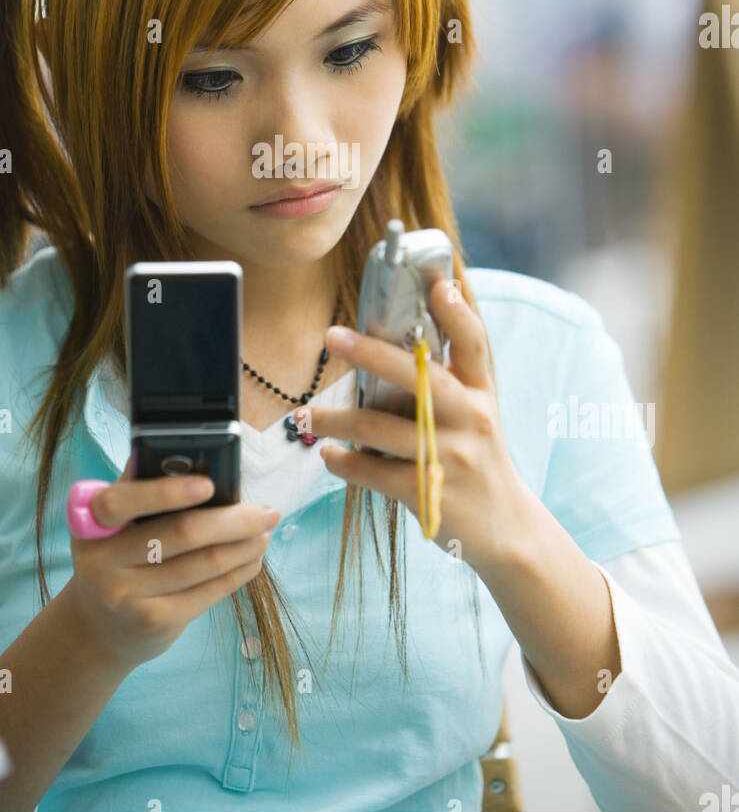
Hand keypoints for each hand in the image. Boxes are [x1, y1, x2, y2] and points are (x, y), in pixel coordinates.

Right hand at [66, 470, 280, 673]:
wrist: (98, 626)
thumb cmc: (119, 555)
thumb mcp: (115, 522)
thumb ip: (142, 486)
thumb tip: (190, 452)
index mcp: (89, 522)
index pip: (121, 502)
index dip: (165, 492)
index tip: (209, 484)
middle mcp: (100, 561)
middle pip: (180, 533)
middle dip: (235, 520)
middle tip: (268, 511)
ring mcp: (125, 596)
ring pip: (203, 564)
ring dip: (245, 545)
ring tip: (266, 532)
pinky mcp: (153, 622)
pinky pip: (208, 592)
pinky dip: (238, 572)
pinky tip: (252, 559)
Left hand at [301, 278, 532, 573]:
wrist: (504, 527)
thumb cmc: (477, 458)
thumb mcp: (475, 414)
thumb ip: (447, 380)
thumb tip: (397, 341)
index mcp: (480, 393)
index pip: (474, 344)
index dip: (457, 312)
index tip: (438, 283)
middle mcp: (471, 419)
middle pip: (419, 377)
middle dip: (371, 353)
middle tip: (332, 336)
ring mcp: (450, 457)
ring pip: (380, 429)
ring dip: (335, 419)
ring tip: (307, 416)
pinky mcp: (430, 493)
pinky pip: (373, 472)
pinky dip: (344, 463)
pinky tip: (329, 456)